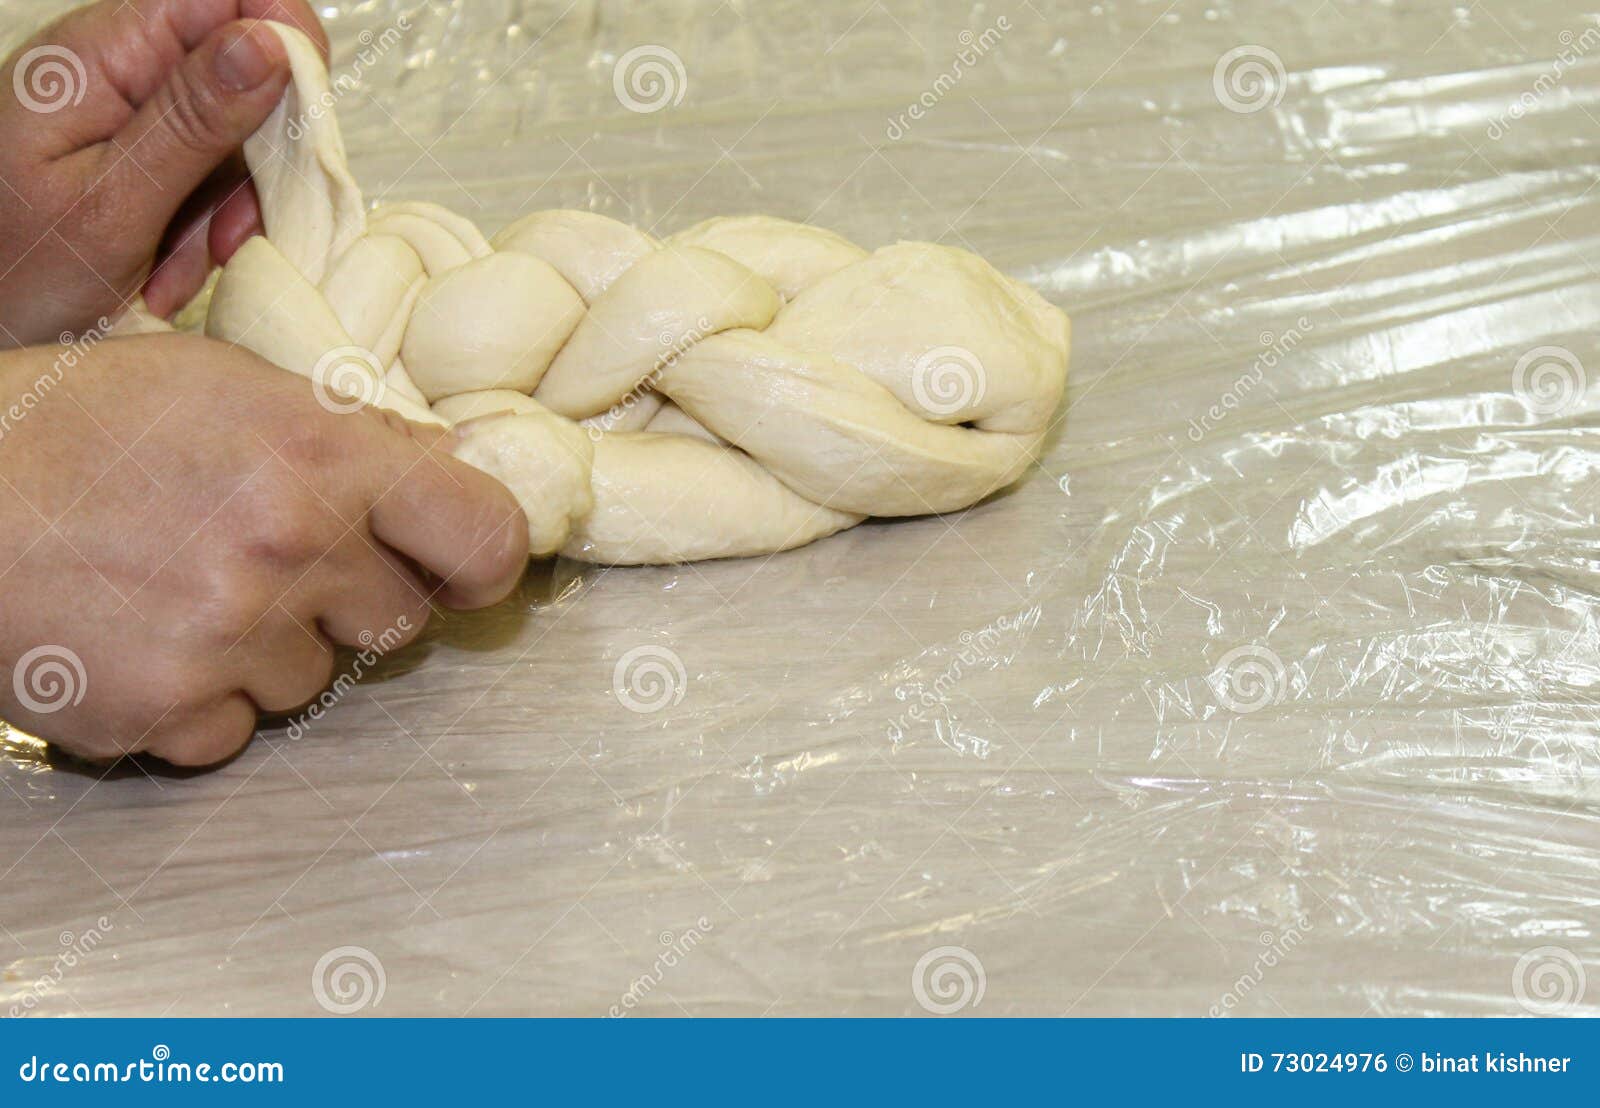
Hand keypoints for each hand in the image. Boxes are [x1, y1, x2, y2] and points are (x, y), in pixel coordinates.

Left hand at [0, 0, 328, 346]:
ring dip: (228, 212)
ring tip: (174, 269)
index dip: (284, 43)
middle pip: (245, 72)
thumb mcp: (113, 205)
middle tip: (226, 234)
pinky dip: (207, 230)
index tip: (303, 123)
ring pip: (238, 137)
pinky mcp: (142, 155)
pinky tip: (166, 270)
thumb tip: (271, 41)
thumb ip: (194, 119)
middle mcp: (117, 68)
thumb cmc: (13, 275)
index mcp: (100, 55)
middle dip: (257, 158)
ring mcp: (131, 113)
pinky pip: (213, 178)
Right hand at [0, 333, 529, 765]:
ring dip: (269, 651)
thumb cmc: (72, 424)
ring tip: (179, 588)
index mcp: (323, 458)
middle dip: (353, 599)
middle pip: (399, 622)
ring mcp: (228, 641)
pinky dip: (199, 702)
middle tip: (270, 559)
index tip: (463, 570)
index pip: (484, 536)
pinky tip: (142, 641)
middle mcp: (291, 552)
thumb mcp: (223, 382)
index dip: (482, 561)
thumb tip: (447, 469)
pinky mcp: (164, 713)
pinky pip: (234, 732)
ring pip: (313, 681)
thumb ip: (349, 433)